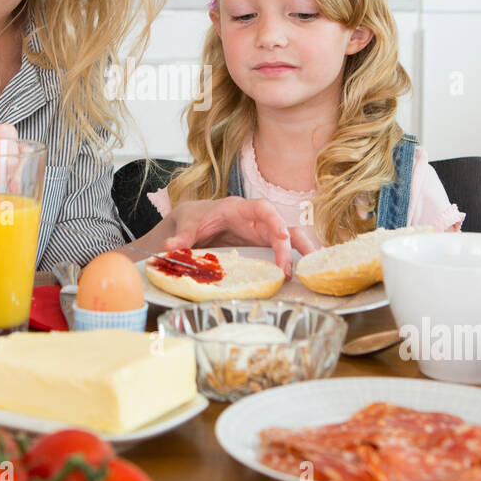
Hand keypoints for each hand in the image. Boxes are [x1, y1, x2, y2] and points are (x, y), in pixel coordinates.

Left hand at [162, 197, 307, 277]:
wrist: (194, 220)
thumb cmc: (194, 218)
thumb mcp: (187, 224)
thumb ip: (182, 235)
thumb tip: (170, 247)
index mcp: (238, 208)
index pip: (262, 208)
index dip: (274, 220)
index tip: (282, 236)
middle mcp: (254, 219)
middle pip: (281, 225)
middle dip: (294, 242)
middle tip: (299, 264)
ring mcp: (260, 232)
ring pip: (288, 238)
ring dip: (301, 252)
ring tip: (310, 271)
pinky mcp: (260, 245)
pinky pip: (282, 250)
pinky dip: (293, 259)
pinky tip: (303, 272)